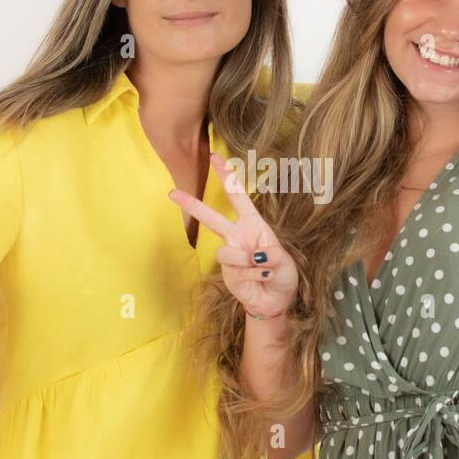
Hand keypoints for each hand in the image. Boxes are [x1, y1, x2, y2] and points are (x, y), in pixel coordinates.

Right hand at [168, 152, 298, 318]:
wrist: (275, 301)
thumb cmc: (282, 276)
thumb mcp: (286, 262)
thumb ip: (273, 255)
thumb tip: (256, 254)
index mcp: (253, 224)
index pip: (238, 197)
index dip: (227, 177)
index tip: (215, 157)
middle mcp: (238, 236)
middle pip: (211, 217)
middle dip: (192, 205)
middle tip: (172, 193)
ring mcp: (230, 254)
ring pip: (225, 252)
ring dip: (246, 261)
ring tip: (263, 269)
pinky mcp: (227, 273)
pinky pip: (234, 270)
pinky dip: (251, 275)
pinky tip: (260, 279)